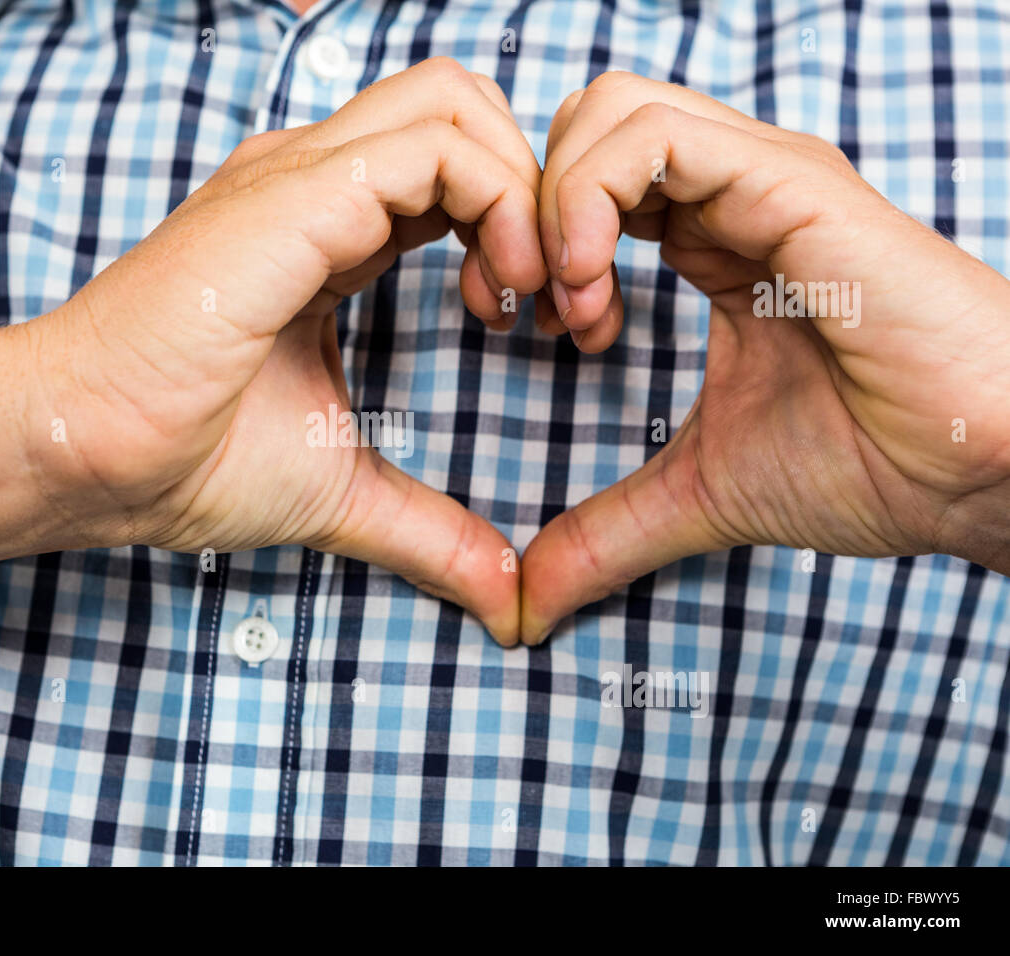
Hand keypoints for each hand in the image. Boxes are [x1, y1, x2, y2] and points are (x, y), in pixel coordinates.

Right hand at [21, 59, 547, 642]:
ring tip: (520, 290)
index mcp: (325, 227)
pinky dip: (497, 204)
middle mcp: (314, 182)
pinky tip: (492, 295)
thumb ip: (431, 529)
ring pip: (457, 103)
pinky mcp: (294, 197)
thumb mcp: (342, 487)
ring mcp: (300, 177)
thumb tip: (505, 596)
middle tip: (543, 291)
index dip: (515, 228)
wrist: (79, 453)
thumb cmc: (182, 460)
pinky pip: (433, 149)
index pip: (452, 168)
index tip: (528, 320)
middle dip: (534, 186)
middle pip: (463, 105)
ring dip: (523, 191)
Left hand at [519, 72, 1009, 644]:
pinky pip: (653, 138)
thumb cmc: (872, 464)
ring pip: (607, 109)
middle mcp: (734, 187)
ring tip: (574, 306)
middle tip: (537, 307)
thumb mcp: (700, 492)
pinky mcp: (790, 183)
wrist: (981, 473)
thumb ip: (607, 532)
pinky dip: (588, 202)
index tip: (532, 327)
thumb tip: (528, 604)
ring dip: (555, 206)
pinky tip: (593, 291)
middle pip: (585, 120)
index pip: (588, 177)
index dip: (532, 241)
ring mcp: (763, 175)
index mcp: (715, 233)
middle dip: (528, 209)